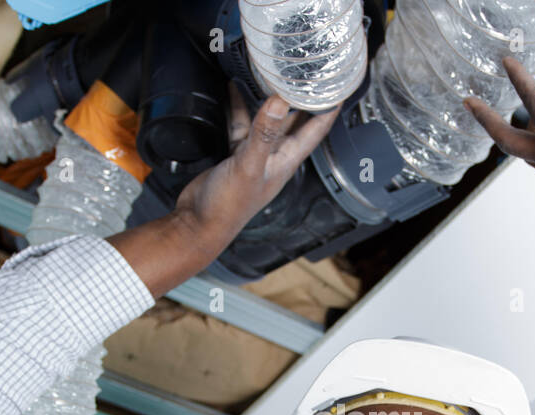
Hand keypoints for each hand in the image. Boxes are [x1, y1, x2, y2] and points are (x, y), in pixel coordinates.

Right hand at [174, 81, 340, 258]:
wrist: (197, 223)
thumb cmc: (228, 206)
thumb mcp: (248, 166)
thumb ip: (263, 134)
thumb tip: (279, 101)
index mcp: (286, 162)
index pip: (315, 131)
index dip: (327, 109)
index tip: (337, 86)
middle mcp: (275, 158)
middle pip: (295, 122)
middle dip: (302, 98)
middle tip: (307, 72)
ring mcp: (256, 156)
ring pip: (268, 121)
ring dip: (270, 100)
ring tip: (273, 73)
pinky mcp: (236, 155)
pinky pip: (242, 124)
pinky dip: (239, 106)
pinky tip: (234, 88)